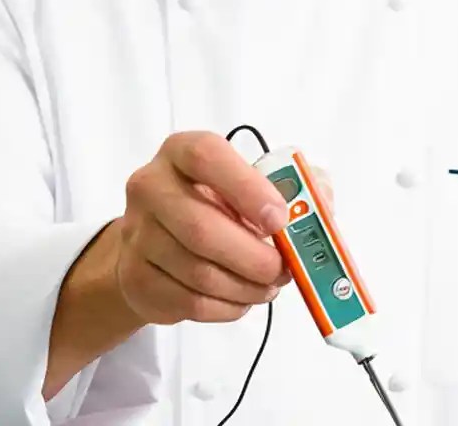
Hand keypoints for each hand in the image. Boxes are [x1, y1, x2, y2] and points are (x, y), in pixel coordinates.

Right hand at [115, 131, 333, 324]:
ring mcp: (138, 234)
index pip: (206, 157)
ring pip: (199, 272)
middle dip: (254, 257)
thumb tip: (321, 203)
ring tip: (269, 285)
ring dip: (246, 287)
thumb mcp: (258, 182)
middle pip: (201, 228)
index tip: (279, 218)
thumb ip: (297, 184)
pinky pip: (190, 302)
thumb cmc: (219, 205)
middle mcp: (151, 187)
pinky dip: (228, 306)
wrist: (157, 243)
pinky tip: (242, 297)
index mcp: (182, 151)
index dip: (246, 188)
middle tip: (284, 269)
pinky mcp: (136, 277)